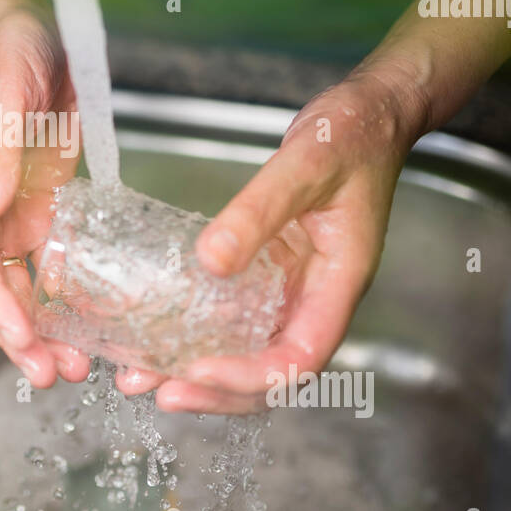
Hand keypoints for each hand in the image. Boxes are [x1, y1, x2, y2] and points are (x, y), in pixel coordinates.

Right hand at [0, 8, 91, 387]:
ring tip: (71, 368)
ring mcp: (9, 213)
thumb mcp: (7, 90)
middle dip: (14, 334)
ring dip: (38, 330)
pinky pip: (46, 267)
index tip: (19, 334)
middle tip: (49, 374)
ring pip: (16, 287)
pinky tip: (84, 329)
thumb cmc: (11, 52)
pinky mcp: (40, 211)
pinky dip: (60, 301)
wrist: (35, 35)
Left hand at [115, 61, 429, 412]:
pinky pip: (239, 319)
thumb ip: (260, 212)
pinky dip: (201, 334)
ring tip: (143, 376)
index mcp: (339, 285)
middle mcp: (317, 298)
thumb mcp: (304, 165)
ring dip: (200, 372)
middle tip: (159, 391)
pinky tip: (160, 333)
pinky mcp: (274, 274)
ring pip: (251, 352)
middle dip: (216, 392)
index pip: (300, 359)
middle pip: (272, 374)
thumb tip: (211, 262)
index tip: (198, 372)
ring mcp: (296, 289)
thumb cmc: (352, 137)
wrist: (367, 117)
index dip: (250, 377)